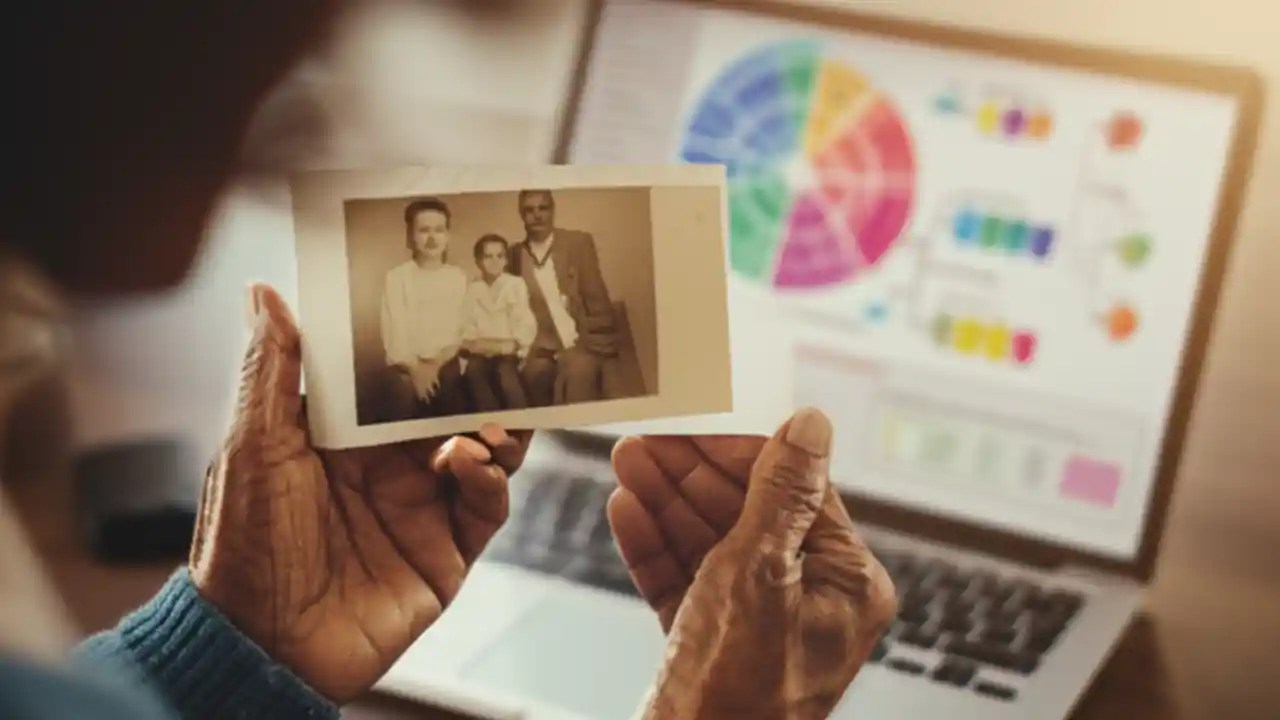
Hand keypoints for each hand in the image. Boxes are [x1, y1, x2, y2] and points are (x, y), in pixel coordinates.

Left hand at [190, 284, 531, 702]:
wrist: (262, 645)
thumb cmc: (242, 546)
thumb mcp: (252, 447)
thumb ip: (272, 372)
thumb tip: (265, 293)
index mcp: (345, 439)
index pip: (398, 382)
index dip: (428, 349)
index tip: (456, 311)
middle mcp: (389, 469)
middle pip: (452, 414)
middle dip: (480, 386)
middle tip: (507, 356)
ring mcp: (421, 510)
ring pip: (483, 455)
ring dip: (495, 430)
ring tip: (493, 418)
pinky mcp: (446, 554)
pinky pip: (485, 508)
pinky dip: (489, 480)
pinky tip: (472, 463)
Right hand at [609, 409, 896, 719]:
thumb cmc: (739, 688)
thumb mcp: (761, 570)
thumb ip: (780, 493)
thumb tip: (811, 424)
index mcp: (843, 583)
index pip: (798, 490)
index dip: (743, 450)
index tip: (702, 416)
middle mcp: (806, 600)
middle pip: (748, 511)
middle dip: (692, 473)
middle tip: (650, 435)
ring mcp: (756, 622)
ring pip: (708, 541)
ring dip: (665, 498)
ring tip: (627, 459)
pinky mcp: (710, 642)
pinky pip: (683, 580)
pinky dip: (654, 545)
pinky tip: (627, 509)